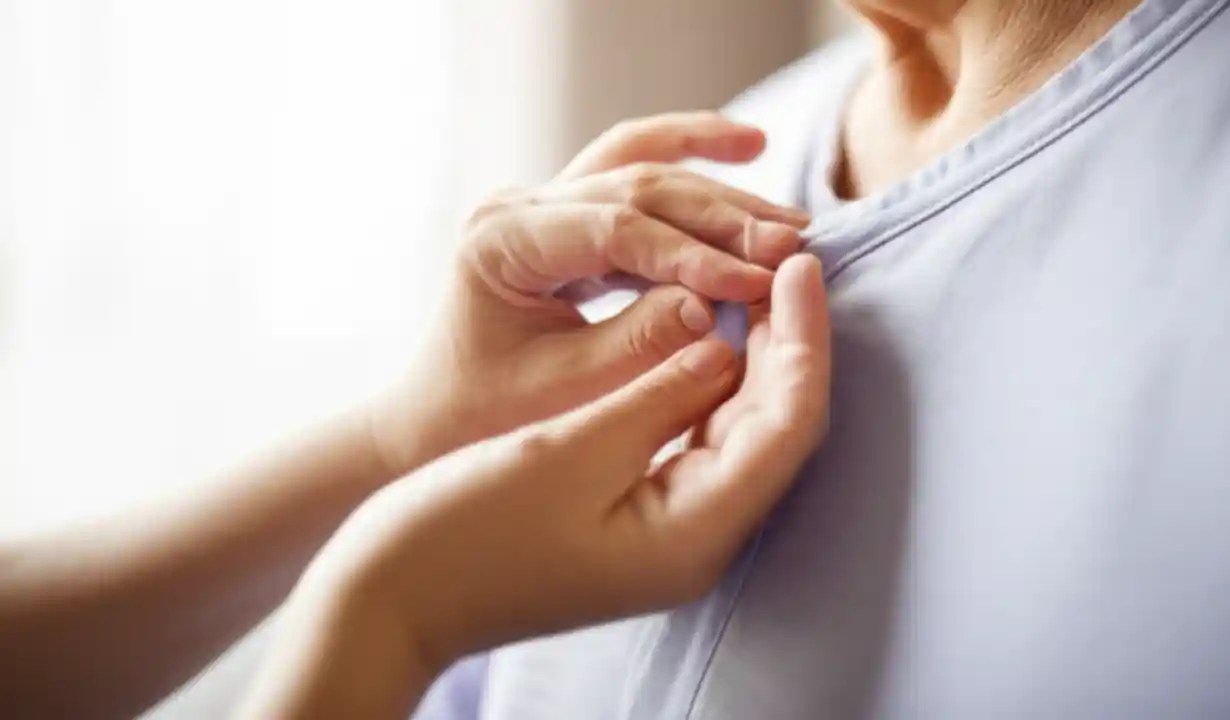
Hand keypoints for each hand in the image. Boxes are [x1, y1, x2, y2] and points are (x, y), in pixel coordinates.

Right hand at [329, 254, 828, 671]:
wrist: (392, 597)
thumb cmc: (466, 531)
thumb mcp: (569, 447)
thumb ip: (659, 392)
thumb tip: (723, 344)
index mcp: (694, 533)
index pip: (788, 423)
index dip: (805, 338)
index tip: (801, 264)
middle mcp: (698, 539)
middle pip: (777, 427)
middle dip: (787, 343)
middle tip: (782, 259)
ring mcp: (671, 531)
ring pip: (741, 430)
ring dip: (753, 359)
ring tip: (751, 282)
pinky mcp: (640, 516)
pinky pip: (698, 439)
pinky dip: (706, 383)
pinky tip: (699, 333)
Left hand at [368, 112, 809, 477]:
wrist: (440, 418)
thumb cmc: (488, 416)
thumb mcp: (562, 391)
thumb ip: (638, 345)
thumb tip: (716, 305)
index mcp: (501, 240)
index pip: (616, 230)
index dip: (694, 254)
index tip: (759, 283)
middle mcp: (519, 205)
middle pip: (637, 186)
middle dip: (721, 216)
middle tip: (793, 244)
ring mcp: (542, 202)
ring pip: (642, 166)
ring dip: (720, 188)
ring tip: (792, 219)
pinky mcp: (568, 214)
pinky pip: (634, 168)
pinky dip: (691, 156)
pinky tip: (748, 147)